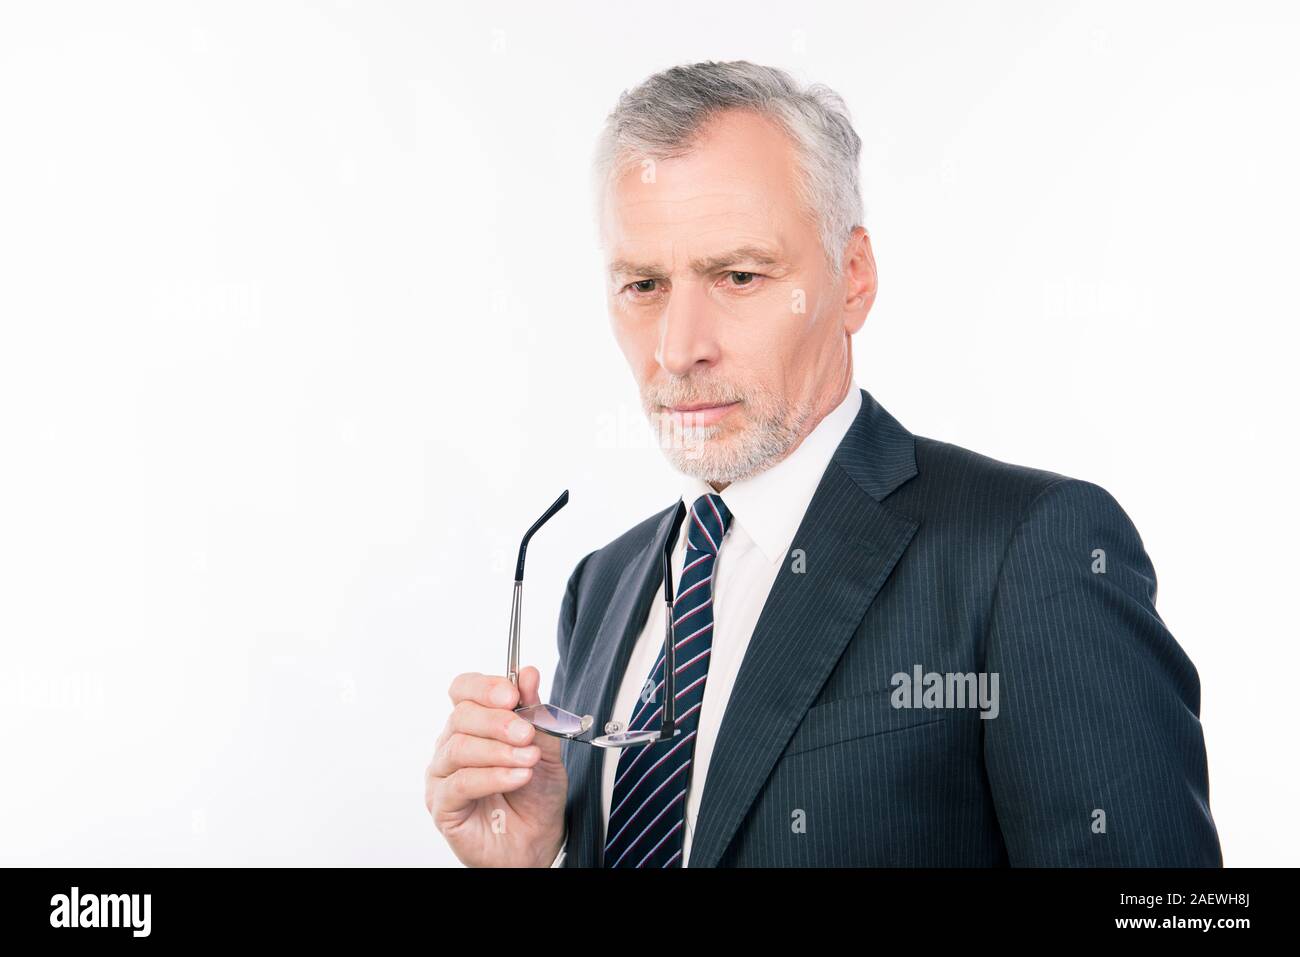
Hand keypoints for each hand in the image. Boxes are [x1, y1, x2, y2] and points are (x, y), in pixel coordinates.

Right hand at [426, 666, 566, 866]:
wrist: (538, 842)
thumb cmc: (535, 796)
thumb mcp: (545, 749)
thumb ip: (536, 713)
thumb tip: (528, 673)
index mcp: (473, 725)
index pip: (463, 690)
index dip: (485, 687)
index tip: (513, 694)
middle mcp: (451, 745)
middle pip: (460, 715)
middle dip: (498, 721)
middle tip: (527, 733)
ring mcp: (442, 775)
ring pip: (458, 747)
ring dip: (499, 751)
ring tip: (527, 760)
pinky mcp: (442, 805)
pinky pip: (459, 783)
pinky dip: (493, 776)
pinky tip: (518, 777)